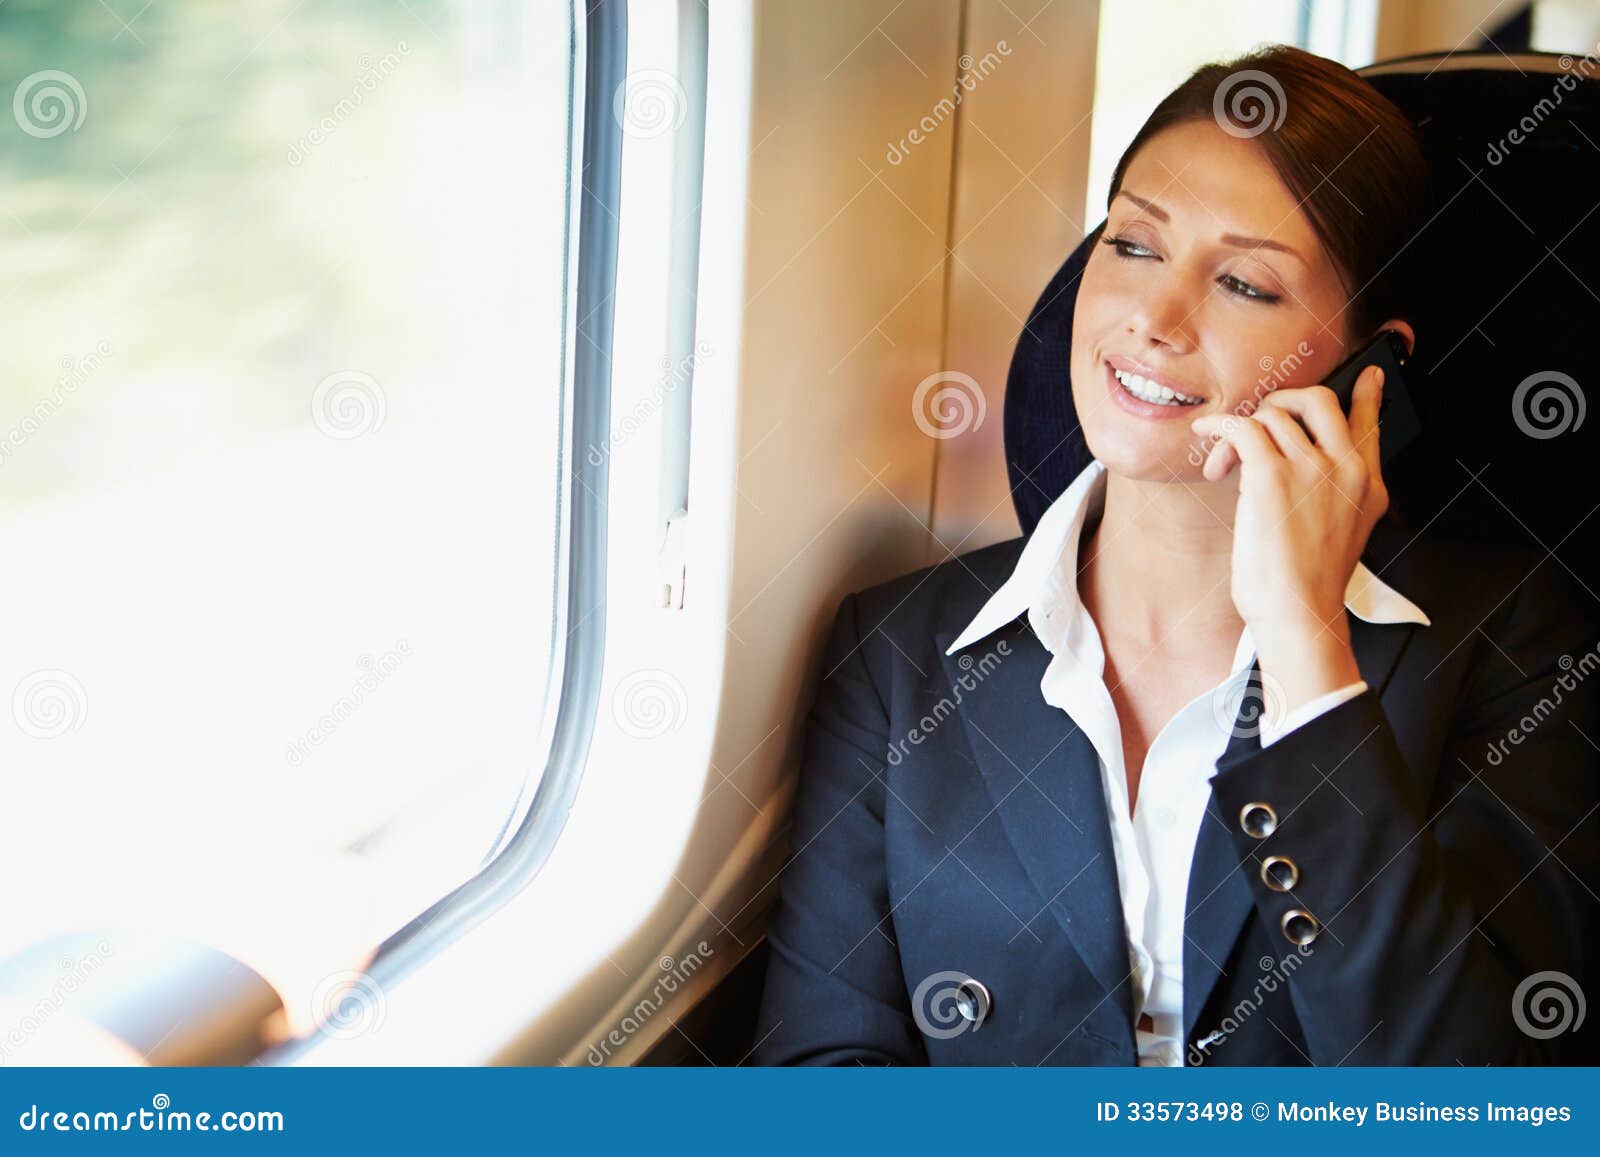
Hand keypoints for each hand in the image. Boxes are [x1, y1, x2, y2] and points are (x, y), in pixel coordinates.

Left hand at [1188, 366, 1388, 709]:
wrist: (1298, 613)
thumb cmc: (1305, 585)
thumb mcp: (1339, 535)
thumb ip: (1335, 496)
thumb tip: (1308, 471)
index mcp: (1367, 485)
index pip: (1372, 422)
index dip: (1368, 392)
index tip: (1369, 372)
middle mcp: (1346, 468)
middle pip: (1319, 400)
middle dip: (1282, 401)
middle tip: (1259, 422)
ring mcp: (1313, 467)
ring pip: (1273, 413)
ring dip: (1240, 430)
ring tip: (1222, 463)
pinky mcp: (1273, 474)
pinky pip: (1244, 427)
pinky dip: (1220, 427)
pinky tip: (1208, 436)